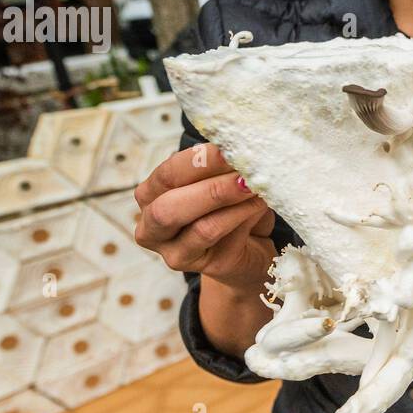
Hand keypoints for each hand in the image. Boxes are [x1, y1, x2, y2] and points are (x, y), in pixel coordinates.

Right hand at [134, 143, 276, 296]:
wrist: (248, 253)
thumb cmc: (230, 210)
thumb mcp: (220, 182)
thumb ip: (221, 169)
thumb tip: (240, 148)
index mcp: (151, 196)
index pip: (168, 175)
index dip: (199, 159)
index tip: (230, 145)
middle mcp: (152, 228)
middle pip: (170, 207)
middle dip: (210, 184)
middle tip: (242, 168)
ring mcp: (176, 253)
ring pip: (201, 228)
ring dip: (232, 202)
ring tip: (256, 185)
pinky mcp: (207, 268)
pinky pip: (227, 242)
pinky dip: (244, 216)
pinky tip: (261, 203)